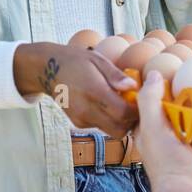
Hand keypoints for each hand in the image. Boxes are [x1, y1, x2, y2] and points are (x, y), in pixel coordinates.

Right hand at [13, 42, 137, 137]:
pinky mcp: (79, 123)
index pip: (123, 112)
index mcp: (93, 91)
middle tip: (137, 106)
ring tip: (123, 104)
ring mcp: (82, 119)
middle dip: (132, 121)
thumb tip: (133, 86)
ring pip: (112, 131)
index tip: (143, 100)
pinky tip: (109, 106)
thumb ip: (115, 75)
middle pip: (119, 129)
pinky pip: (101, 127)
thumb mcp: (97, 60)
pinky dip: (110, 120)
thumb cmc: (76, 61)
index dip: (137, 110)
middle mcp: (86, 109)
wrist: (48, 70)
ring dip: (122, 122)